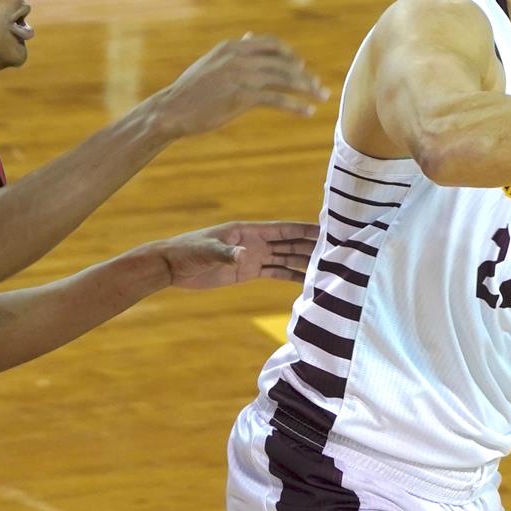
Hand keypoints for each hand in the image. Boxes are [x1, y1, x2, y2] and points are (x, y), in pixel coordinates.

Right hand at [147, 34, 328, 137]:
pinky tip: (307, 112)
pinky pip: (278, 99)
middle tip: (319, 87)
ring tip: (321, 98)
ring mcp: (241, 75)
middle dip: (305, 75)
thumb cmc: (191, 90)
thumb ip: (235, 50)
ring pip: (285, 79)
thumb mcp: (213, 62)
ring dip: (307, 88)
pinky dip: (296, 106)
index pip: (271, 43)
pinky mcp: (242, 96)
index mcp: (233, 47)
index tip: (301, 66)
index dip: (289, 54)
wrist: (172, 110)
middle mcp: (239, 57)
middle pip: (283, 62)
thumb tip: (251, 36)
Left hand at [149, 220, 320, 290]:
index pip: (282, 230)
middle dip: (311, 246)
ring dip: (304, 261)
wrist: (173, 266)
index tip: (326, 229)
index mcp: (248, 231)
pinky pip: (274, 273)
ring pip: (285, 258)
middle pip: (289, 244)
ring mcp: (253, 257)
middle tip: (337, 250)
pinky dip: (289, 276)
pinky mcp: (247, 272)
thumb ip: (227, 253)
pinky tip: (305, 281)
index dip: (303, 230)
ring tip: (328, 267)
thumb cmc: (188, 252)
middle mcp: (255, 242)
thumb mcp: (207, 251)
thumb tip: (244, 255)